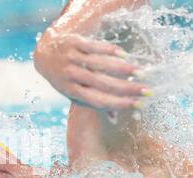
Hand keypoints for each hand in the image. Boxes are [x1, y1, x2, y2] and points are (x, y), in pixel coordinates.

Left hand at [34, 29, 151, 109]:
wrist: (45, 53)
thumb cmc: (64, 77)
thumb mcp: (73, 92)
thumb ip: (92, 102)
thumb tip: (114, 119)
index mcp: (72, 91)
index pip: (98, 100)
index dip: (118, 103)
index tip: (138, 104)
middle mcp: (71, 76)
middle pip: (103, 84)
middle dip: (127, 88)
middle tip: (147, 90)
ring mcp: (72, 59)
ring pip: (101, 65)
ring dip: (123, 69)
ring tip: (141, 72)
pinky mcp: (74, 43)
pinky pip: (94, 47)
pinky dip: (110, 51)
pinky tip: (124, 55)